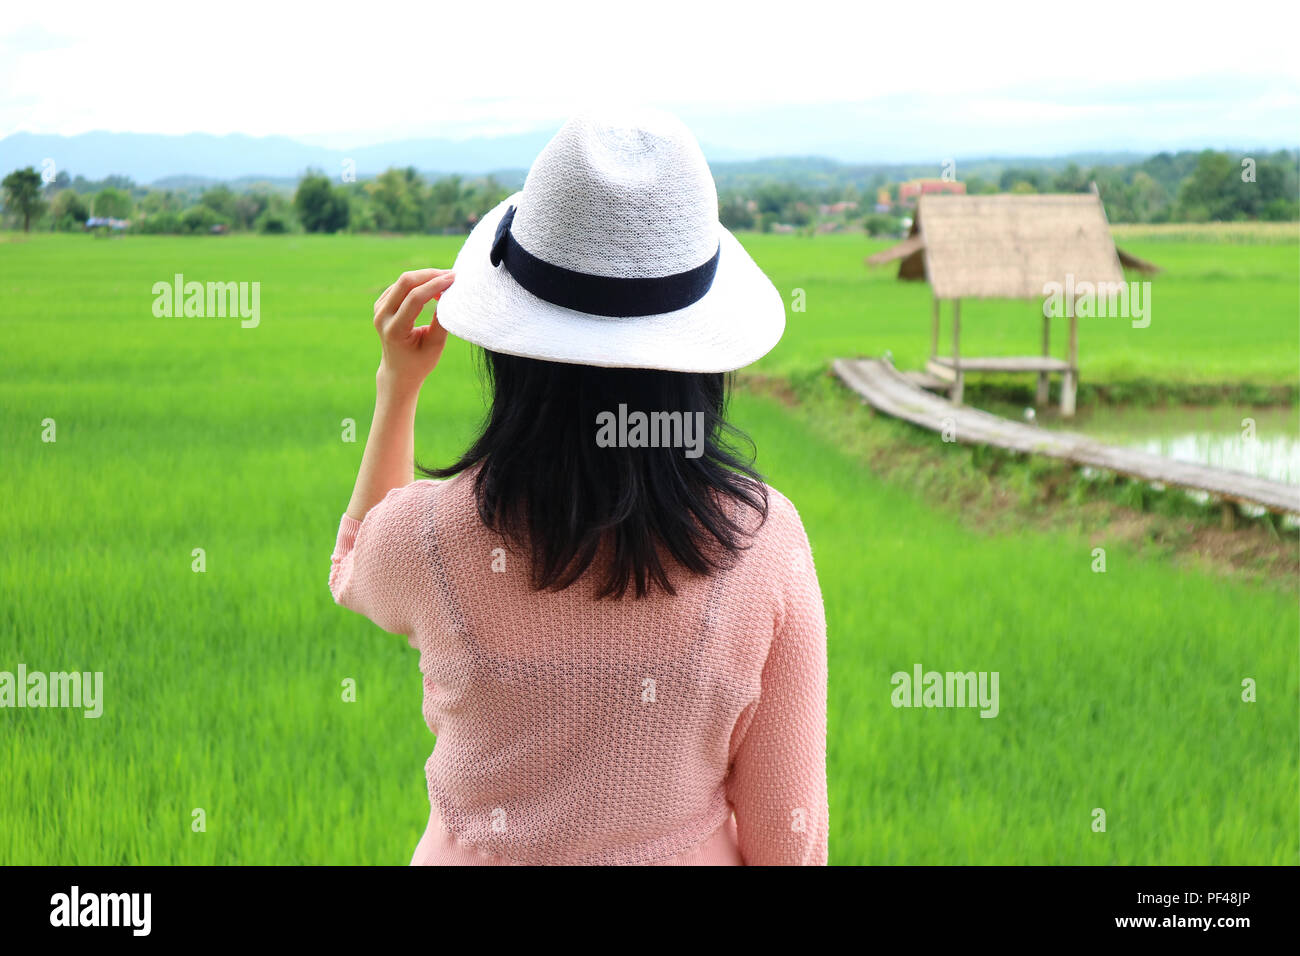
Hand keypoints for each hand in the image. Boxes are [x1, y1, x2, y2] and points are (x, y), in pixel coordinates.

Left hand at [372, 268, 454, 394]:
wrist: (399, 371)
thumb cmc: (420, 362)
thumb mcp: (435, 345)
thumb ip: (441, 321)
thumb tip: (449, 294)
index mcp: (394, 330)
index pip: (414, 298)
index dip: (435, 285)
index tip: (454, 279)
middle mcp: (382, 317)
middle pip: (405, 282)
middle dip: (430, 275)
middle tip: (451, 275)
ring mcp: (379, 309)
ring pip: (403, 281)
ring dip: (425, 277)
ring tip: (445, 283)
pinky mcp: (381, 304)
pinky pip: (400, 285)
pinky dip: (418, 282)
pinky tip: (433, 287)